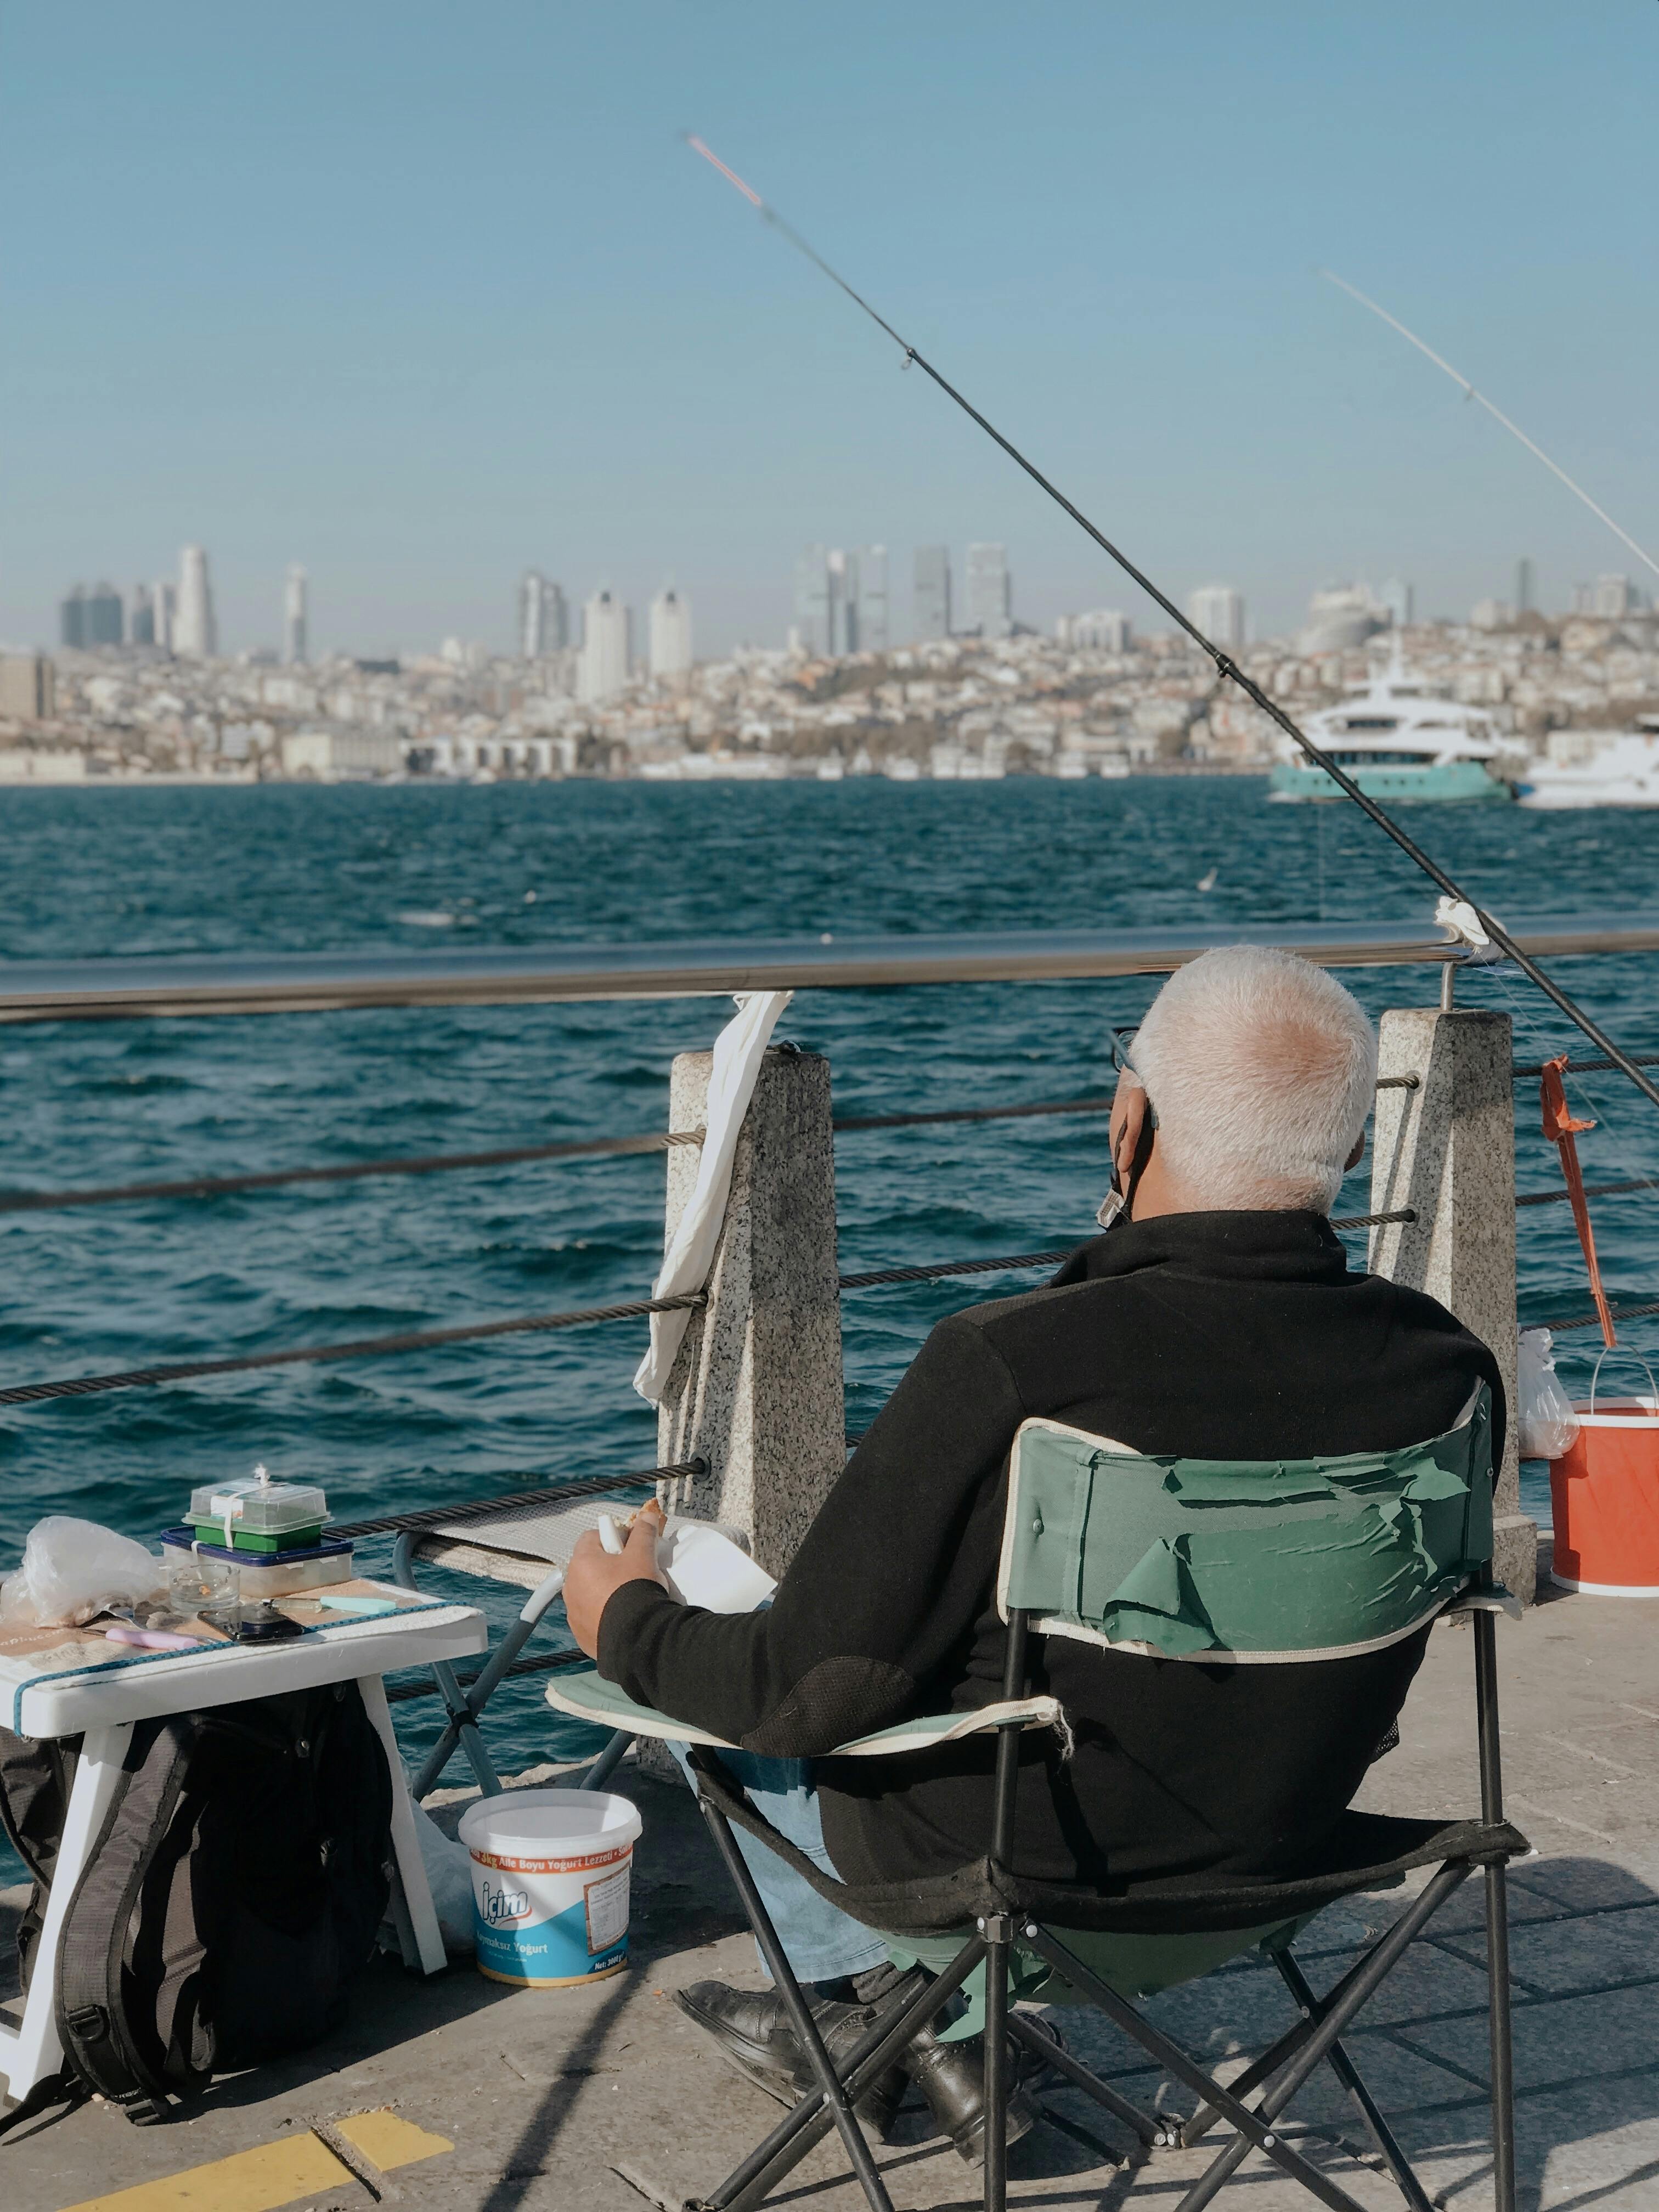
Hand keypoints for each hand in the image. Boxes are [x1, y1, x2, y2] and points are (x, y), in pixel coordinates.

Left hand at [563, 1501, 667, 1659]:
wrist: (636, 1637)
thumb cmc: (635, 1589)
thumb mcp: (643, 1554)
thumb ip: (644, 1532)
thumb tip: (647, 1517)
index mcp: (581, 1562)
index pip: (592, 1536)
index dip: (613, 1537)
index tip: (630, 1545)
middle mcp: (571, 1586)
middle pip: (589, 1564)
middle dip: (608, 1564)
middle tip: (632, 1571)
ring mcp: (573, 1612)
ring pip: (588, 1592)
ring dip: (604, 1589)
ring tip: (628, 1596)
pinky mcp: (580, 1634)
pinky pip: (590, 1616)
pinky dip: (603, 1613)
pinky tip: (622, 1616)